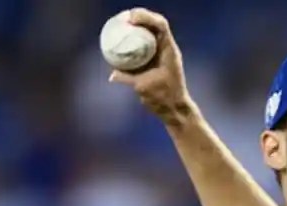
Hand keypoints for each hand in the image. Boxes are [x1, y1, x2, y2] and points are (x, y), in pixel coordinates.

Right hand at [108, 8, 193, 125]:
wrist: (173, 108)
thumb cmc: (164, 97)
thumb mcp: (145, 87)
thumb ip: (129, 79)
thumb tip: (112, 74)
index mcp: (168, 50)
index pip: (160, 25)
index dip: (146, 17)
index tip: (131, 19)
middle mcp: (164, 48)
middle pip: (153, 24)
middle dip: (138, 16)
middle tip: (122, 18)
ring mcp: (159, 53)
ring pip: (147, 33)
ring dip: (134, 27)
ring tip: (118, 24)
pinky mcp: (152, 60)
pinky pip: (140, 46)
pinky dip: (130, 42)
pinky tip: (116, 41)